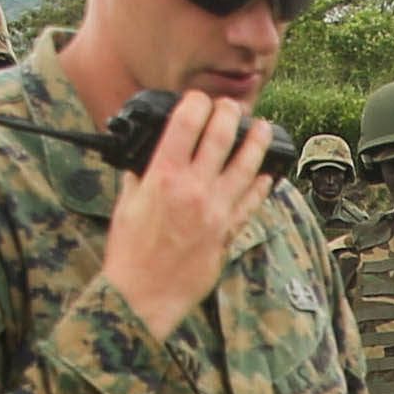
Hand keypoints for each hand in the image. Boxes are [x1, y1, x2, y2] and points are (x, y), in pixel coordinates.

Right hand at [101, 91, 276, 345]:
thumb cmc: (129, 253)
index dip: (196, 103)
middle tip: (233, 106)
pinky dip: (261, 185)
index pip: (186, 123)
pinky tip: (267, 173)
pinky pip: (251, 202)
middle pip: (221, 137)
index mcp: (162, 176)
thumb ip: (139, 177)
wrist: (143, 294)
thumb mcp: (125, 204)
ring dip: (257, 143)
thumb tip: (145, 160)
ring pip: (246, 166)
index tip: (199, 99)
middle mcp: (194, 188)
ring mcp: (216, 210)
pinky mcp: (228, 232)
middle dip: (230, 113)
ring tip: (262, 128)